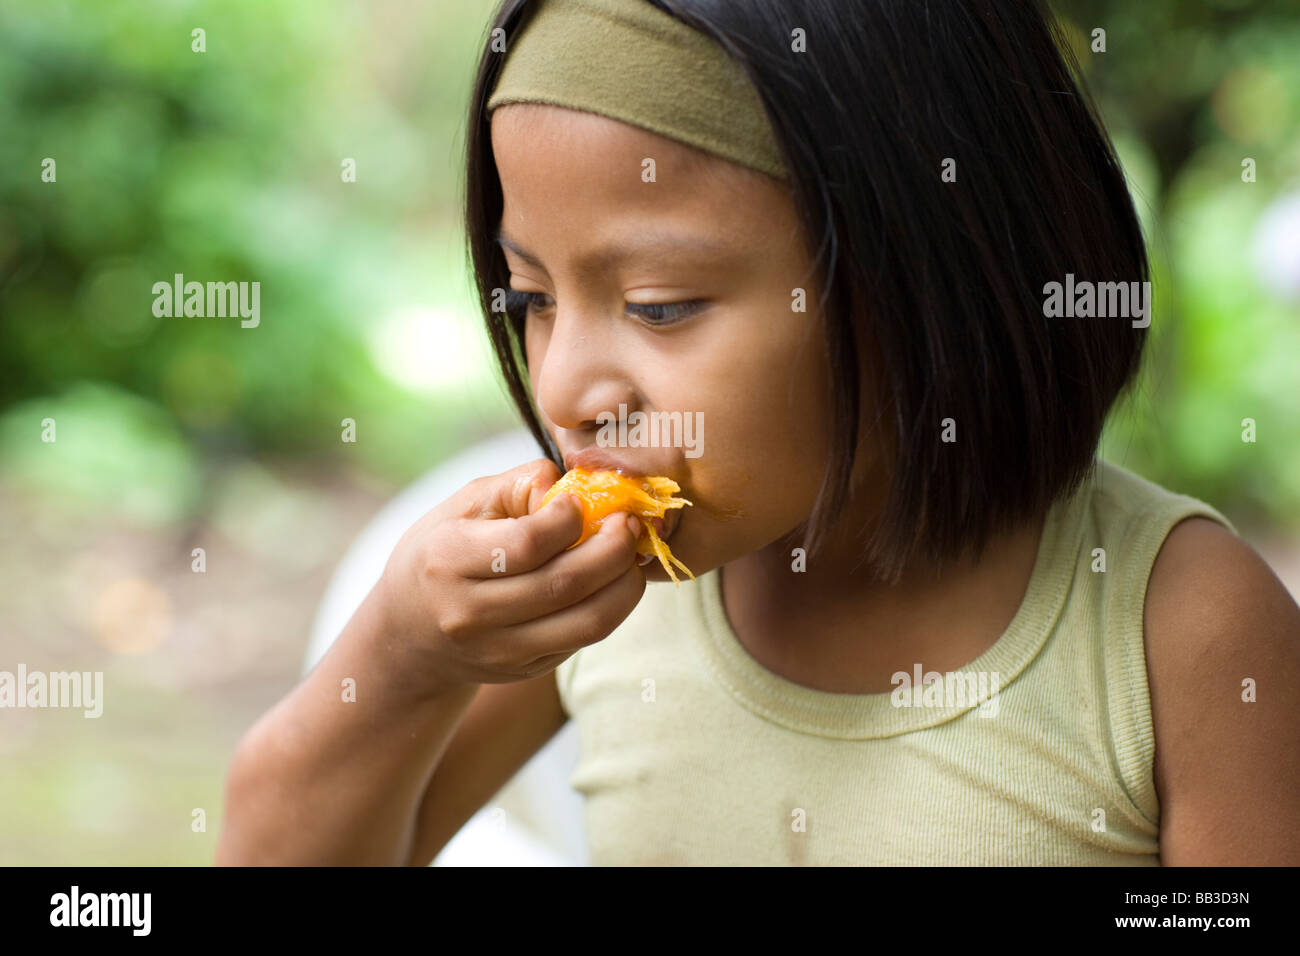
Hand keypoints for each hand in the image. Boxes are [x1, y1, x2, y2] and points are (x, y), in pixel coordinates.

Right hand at [367, 458, 646, 695]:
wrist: (409, 632)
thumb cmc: (442, 552)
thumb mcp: (462, 507)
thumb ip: (516, 486)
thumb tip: (568, 485)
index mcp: (448, 562)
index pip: (525, 544)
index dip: (568, 518)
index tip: (581, 501)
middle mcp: (470, 614)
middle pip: (564, 584)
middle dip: (613, 548)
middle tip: (628, 522)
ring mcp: (500, 651)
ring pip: (587, 622)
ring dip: (625, 584)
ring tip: (632, 551)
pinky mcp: (525, 670)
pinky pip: (584, 639)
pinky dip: (613, 606)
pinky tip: (617, 578)